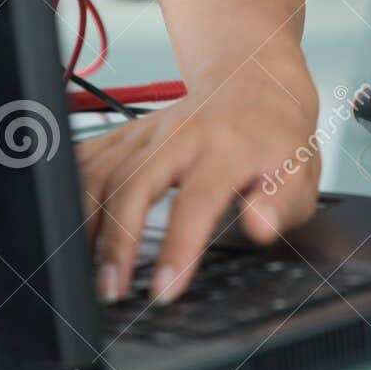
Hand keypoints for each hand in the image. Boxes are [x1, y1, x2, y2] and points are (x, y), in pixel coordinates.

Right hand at [76, 50, 320, 304]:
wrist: (256, 79)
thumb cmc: (277, 135)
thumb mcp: (301, 171)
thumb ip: (281, 204)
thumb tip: (260, 228)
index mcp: (229, 146)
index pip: (198, 199)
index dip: (178, 246)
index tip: (165, 290)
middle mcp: (184, 133)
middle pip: (135, 181)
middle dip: (116, 240)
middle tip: (112, 290)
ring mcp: (151, 128)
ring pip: (104, 169)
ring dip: (88, 222)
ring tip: (88, 271)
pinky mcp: (130, 129)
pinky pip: (90, 154)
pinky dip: (71, 187)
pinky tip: (69, 223)